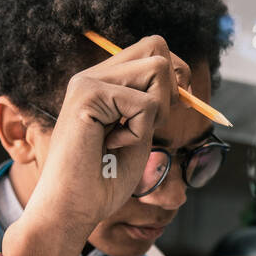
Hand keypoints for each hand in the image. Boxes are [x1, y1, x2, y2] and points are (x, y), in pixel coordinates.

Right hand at [5, 35, 189, 255]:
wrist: (73, 208)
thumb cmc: (104, 182)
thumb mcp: (139, 133)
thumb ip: (153, 103)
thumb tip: (182, 77)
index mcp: (104, 82)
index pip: (153, 49)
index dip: (175, 78)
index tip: (166, 114)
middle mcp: (93, 75)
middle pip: (158, 47)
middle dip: (172, 87)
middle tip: (150, 125)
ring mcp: (88, 81)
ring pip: (158, 69)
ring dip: (157, 111)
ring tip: (127, 136)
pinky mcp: (88, 94)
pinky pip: (145, 104)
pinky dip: (139, 133)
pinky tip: (113, 146)